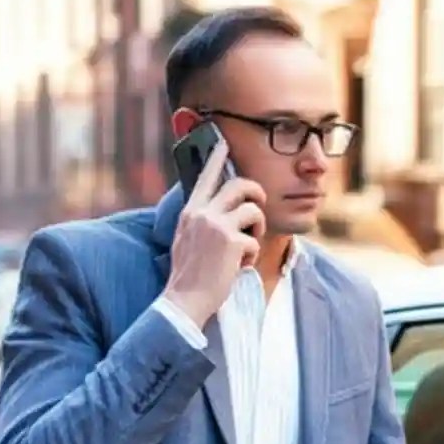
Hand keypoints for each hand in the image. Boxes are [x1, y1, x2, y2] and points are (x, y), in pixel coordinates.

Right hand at [163, 140, 266, 327]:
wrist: (183, 301)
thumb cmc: (189, 276)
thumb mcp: (187, 240)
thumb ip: (201, 222)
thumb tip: (223, 214)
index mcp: (190, 212)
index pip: (205, 178)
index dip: (217, 159)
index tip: (223, 142)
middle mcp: (201, 213)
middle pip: (239, 185)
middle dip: (257, 193)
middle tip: (260, 206)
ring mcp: (216, 226)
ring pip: (253, 210)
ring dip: (257, 229)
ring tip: (248, 247)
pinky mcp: (231, 242)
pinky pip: (254, 241)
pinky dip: (251, 257)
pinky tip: (237, 269)